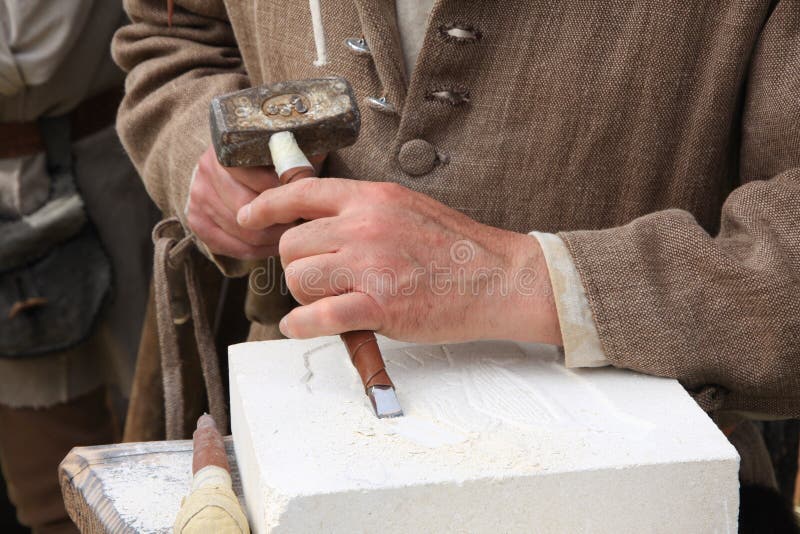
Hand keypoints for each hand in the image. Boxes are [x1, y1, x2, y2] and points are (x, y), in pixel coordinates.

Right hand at [186, 146, 323, 259]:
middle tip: (304, 228)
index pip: (265, 184)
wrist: (227, 164)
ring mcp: (199, 197)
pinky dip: (258, 251)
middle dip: (282, 223)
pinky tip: (273, 245)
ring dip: (273, 239)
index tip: (308, 205)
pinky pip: (233, 247)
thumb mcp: (282, 150)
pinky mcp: (196, 220)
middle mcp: (207, 171)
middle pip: (252, 213)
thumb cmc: (264, 157)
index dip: (290, 198)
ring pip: (244, 233)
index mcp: (229, 149)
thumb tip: (317, 162)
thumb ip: (297, 155)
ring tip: (293, 236)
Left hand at [237, 179, 560, 344]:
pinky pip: (319, 316)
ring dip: (304, 294)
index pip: (302, 192)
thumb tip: (325, 223)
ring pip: (299, 278)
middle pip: (293, 243)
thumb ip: (365, 212)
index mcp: (372, 198)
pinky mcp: (379, 304)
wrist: (499, 278)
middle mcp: (365, 225)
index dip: (267, 206)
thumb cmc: (459, 248)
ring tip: (327, 301)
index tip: (250, 217)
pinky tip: (303, 326)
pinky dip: (302, 325)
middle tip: (317, 280)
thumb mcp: (408, 209)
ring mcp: (370, 265)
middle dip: (297, 265)